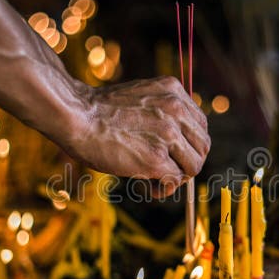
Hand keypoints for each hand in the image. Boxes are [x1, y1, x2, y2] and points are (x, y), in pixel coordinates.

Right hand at [66, 76, 209, 196]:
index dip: (189, 143)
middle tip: (170, 170)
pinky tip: (149, 186)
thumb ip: (162, 112)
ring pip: (194, 165)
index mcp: (173, 90)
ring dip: (179, 176)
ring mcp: (168, 134)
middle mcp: (176, 110)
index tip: (174, 153)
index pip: (200, 124)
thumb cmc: (99, 111)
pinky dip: (165, 188)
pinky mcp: (156, 158)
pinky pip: (175, 180)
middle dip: (188, 162)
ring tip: (158, 179)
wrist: (75, 116)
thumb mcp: (140, 98)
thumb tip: (176, 146)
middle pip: (203, 145)